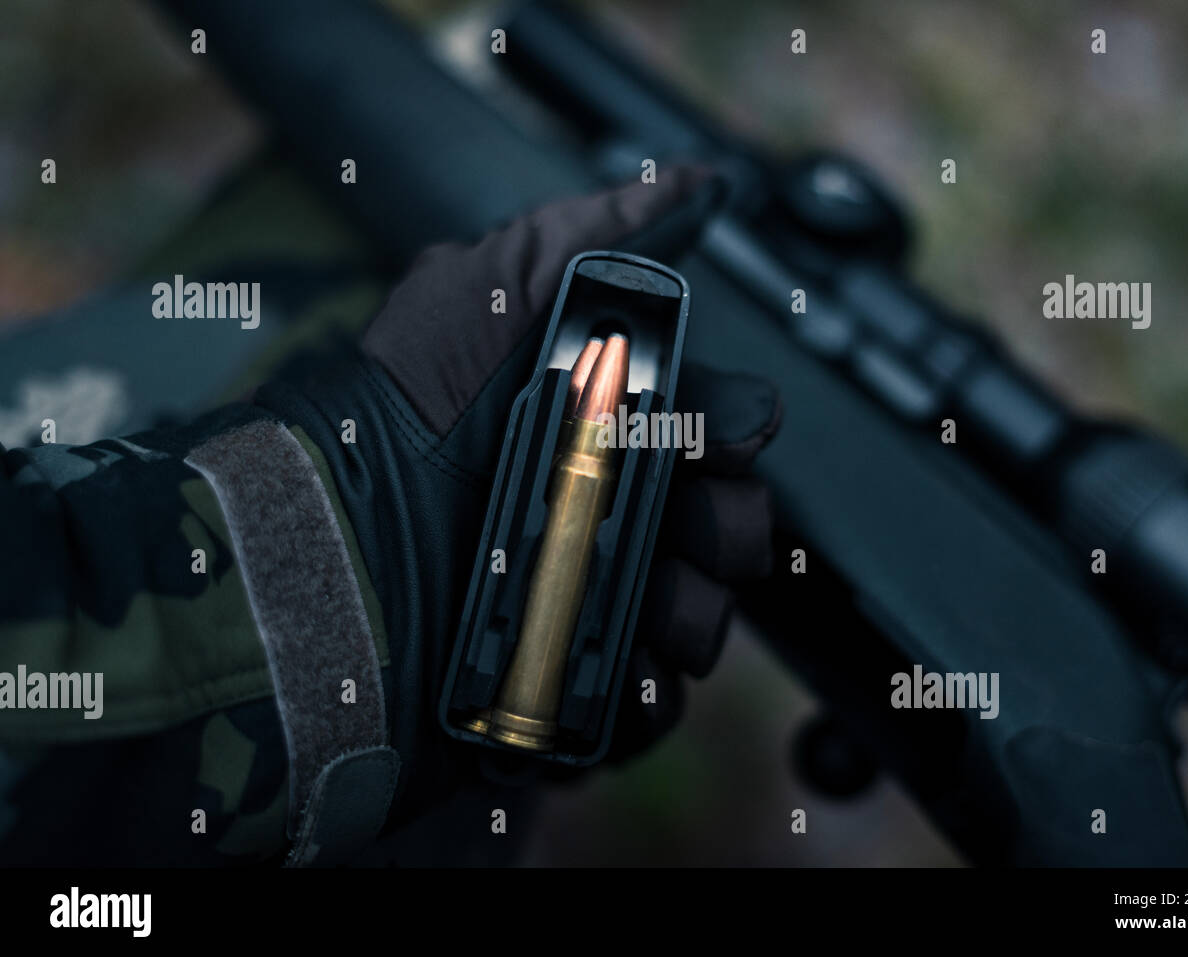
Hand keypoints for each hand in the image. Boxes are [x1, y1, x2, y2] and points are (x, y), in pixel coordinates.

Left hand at [270, 168, 780, 827]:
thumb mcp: (492, 291)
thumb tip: (696, 182)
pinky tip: (613, 667)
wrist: (332, 554)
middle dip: (726, 533)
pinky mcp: (557, 685)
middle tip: (688, 535)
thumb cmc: (407, 414)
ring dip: (693, 615)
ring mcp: (578, 603)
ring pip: (698, 618)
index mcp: (596, 434)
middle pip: (723, 531)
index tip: (721, 443)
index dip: (733, 439)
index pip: (713, 440)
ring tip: (639, 611)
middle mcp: (594, 515)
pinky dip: (645, 693)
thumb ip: (598, 236)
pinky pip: (647, 702)